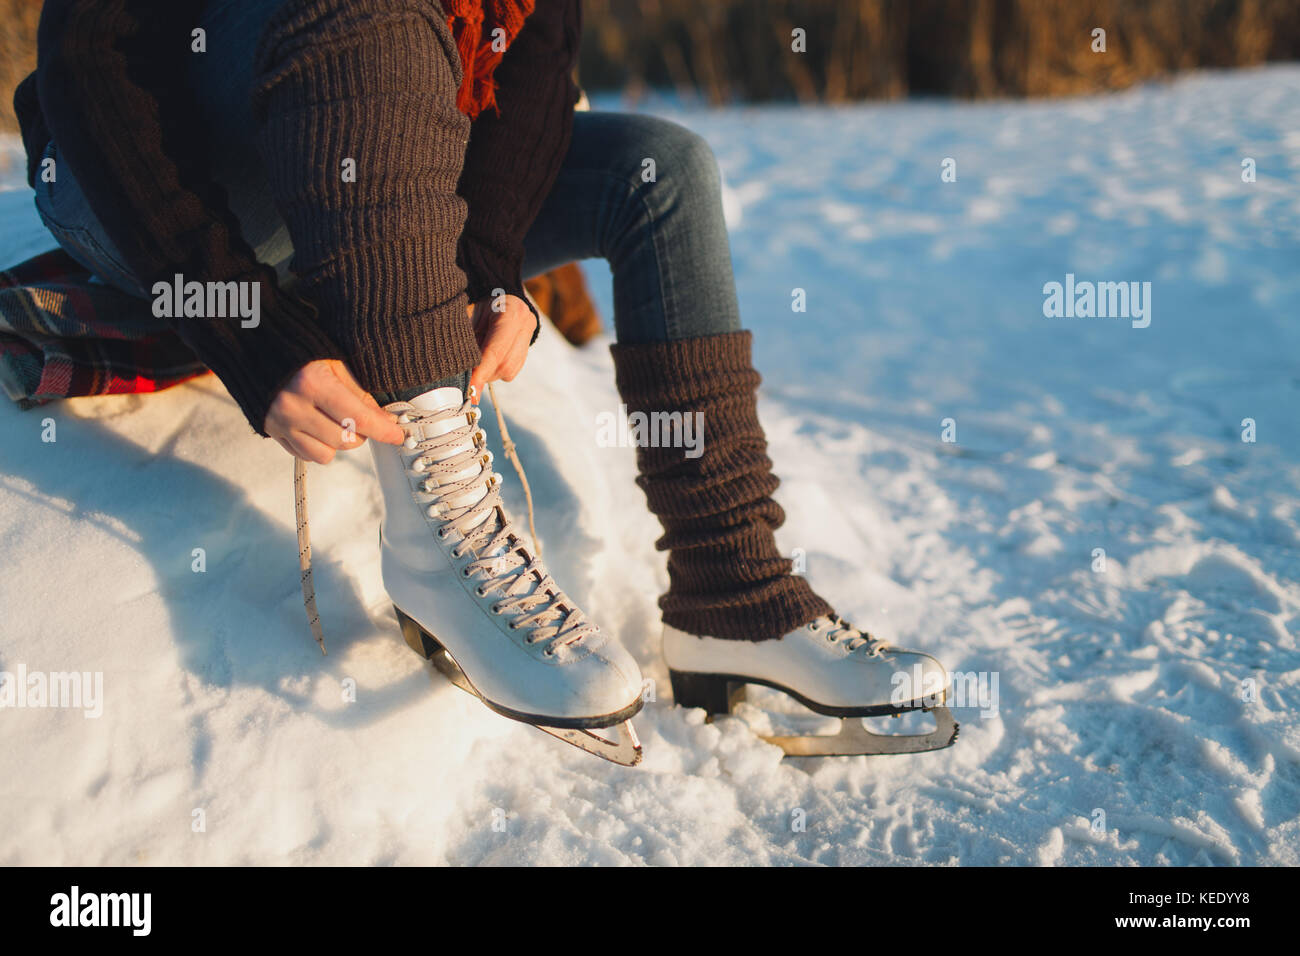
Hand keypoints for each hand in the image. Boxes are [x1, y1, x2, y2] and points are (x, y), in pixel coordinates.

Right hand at [265, 358, 403, 462]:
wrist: (252, 345)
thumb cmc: (297, 350)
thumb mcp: (333, 363)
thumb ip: (359, 394)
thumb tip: (384, 420)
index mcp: (312, 383)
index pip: (358, 418)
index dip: (383, 430)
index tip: (397, 435)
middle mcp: (293, 406)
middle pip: (344, 440)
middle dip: (361, 434)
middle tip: (361, 419)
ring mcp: (280, 422)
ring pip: (325, 455)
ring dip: (338, 443)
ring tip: (336, 422)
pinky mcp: (271, 431)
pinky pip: (305, 455)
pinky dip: (318, 446)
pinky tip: (318, 427)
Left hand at [468, 294, 534, 401]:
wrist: (497, 293)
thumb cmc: (475, 305)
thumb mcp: (469, 317)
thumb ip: (466, 343)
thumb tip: (457, 376)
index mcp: (511, 312)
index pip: (496, 351)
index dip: (481, 373)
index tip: (470, 391)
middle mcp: (526, 323)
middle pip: (505, 365)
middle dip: (484, 374)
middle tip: (466, 375)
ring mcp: (530, 336)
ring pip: (508, 371)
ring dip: (489, 373)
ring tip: (476, 359)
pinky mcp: (528, 348)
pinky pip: (511, 371)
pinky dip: (495, 370)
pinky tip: (487, 359)